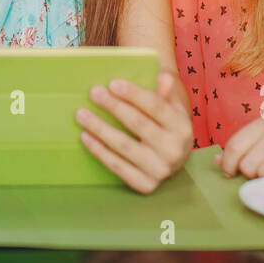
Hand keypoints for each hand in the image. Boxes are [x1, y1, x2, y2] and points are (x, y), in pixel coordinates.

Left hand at [76, 71, 191, 193]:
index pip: (156, 106)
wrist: (175, 159)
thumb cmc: (167, 126)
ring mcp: (160, 170)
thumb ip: (166, 92)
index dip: (133, 94)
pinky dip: (99, 151)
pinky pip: (117, 166)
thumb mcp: (171, 107)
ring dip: (100, 129)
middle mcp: (174, 150)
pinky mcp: (146, 185)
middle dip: (114, 106)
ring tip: (81, 115)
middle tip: (94, 92)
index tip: (112, 83)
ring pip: (124, 146)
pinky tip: (85, 137)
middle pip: (138, 124)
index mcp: (182, 127)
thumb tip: (164, 77)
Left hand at [216, 118, 263, 178]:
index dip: (228, 163)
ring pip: (261, 174)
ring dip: (263, 177)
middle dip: (249, 171)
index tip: (229, 172)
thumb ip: (241, 146)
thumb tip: (217, 162)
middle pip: (247, 165)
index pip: (235, 146)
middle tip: (258, 169)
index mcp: (263, 124)